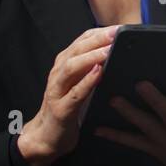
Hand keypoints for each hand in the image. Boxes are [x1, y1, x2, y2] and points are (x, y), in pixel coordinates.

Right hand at [16, 25, 118, 165]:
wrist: (46, 138)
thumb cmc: (68, 108)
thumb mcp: (80, 83)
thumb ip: (93, 68)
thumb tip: (119, 53)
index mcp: (65, 64)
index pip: (82, 40)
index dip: (100, 32)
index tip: (119, 27)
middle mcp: (58, 73)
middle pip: (77, 49)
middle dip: (98, 40)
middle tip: (117, 34)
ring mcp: (57, 90)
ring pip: (72, 67)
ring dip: (92, 57)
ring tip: (109, 50)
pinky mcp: (61, 109)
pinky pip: (74, 93)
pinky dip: (87, 82)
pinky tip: (99, 74)